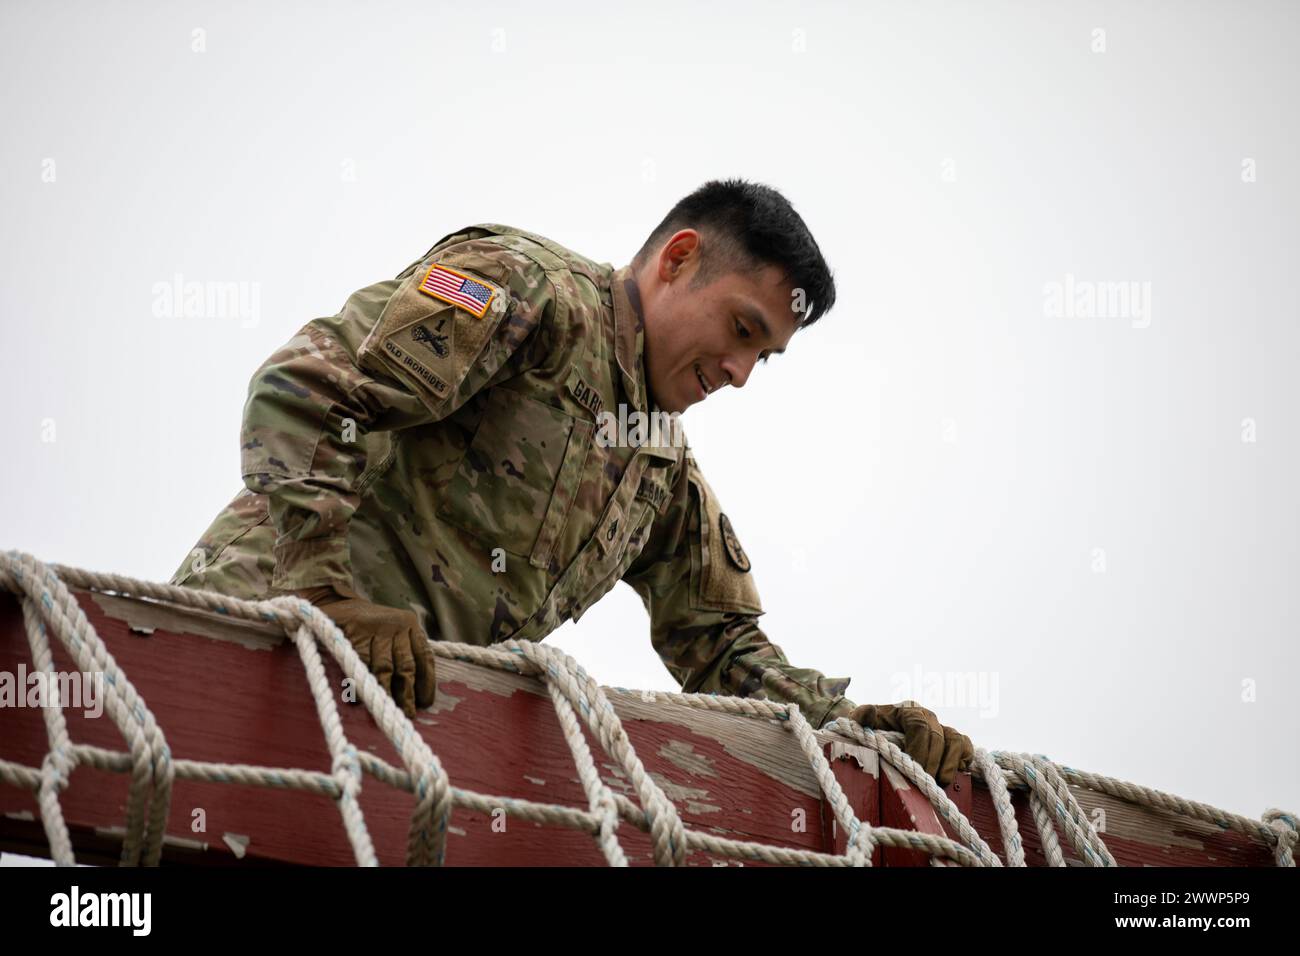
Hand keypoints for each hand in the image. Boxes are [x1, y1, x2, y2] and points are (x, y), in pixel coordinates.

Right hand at [284, 581, 436, 717]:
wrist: (338, 604)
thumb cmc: (370, 628)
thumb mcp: (393, 634)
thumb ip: (404, 656)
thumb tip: (417, 695)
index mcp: (411, 625)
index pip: (424, 656)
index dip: (427, 682)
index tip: (426, 703)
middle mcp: (397, 625)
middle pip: (406, 665)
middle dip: (407, 693)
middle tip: (407, 714)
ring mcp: (376, 628)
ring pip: (383, 667)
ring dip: (384, 692)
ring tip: (385, 710)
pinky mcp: (354, 632)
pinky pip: (359, 663)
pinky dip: (359, 683)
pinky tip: (358, 699)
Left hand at [849, 701, 972, 787]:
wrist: (881, 732)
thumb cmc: (872, 730)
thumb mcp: (862, 722)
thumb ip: (861, 717)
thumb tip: (868, 713)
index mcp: (908, 711)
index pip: (919, 726)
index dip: (918, 749)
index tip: (911, 769)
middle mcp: (929, 717)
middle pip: (938, 737)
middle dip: (930, 763)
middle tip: (920, 782)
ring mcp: (944, 728)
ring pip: (956, 741)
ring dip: (947, 765)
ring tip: (934, 783)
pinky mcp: (955, 741)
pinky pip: (966, 748)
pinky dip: (960, 762)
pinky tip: (947, 777)